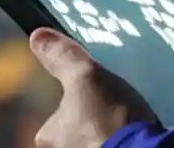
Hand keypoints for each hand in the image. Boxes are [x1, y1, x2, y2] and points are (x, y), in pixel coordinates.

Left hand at [29, 28, 157, 147]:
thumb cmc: (106, 119)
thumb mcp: (85, 78)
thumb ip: (64, 58)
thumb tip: (37, 36)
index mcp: (48, 136)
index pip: (52, 122)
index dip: (73, 108)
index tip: (94, 101)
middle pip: (72, 135)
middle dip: (89, 124)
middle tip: (113, 111)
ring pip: (92, 142)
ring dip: (106, 134)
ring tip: (128, 122)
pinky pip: (111, 145)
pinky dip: (120, 140)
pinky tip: (135, 134)